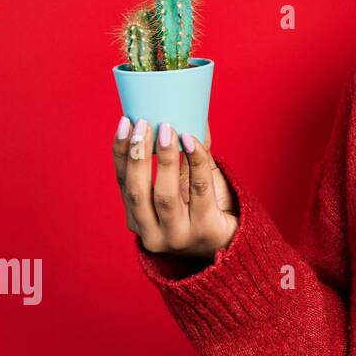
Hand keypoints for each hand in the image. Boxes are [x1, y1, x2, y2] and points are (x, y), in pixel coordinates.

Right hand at [111, 118, 239, 257]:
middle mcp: (152, 233)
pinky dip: (195, 162)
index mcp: (138, 220)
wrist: (234, 243)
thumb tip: (189, 113)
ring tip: (168, 129)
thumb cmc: (205, 209)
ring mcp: (178, 236)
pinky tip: (192, 142)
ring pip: (166, 195)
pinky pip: (200, 190)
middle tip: (143, 123)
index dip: (121, 152)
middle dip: (137, 155)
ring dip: (164, 158)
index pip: (123, 183)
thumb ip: (183, 156)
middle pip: (138, 192)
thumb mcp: (185, 185)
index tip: (125, 122)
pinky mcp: (204, 231)